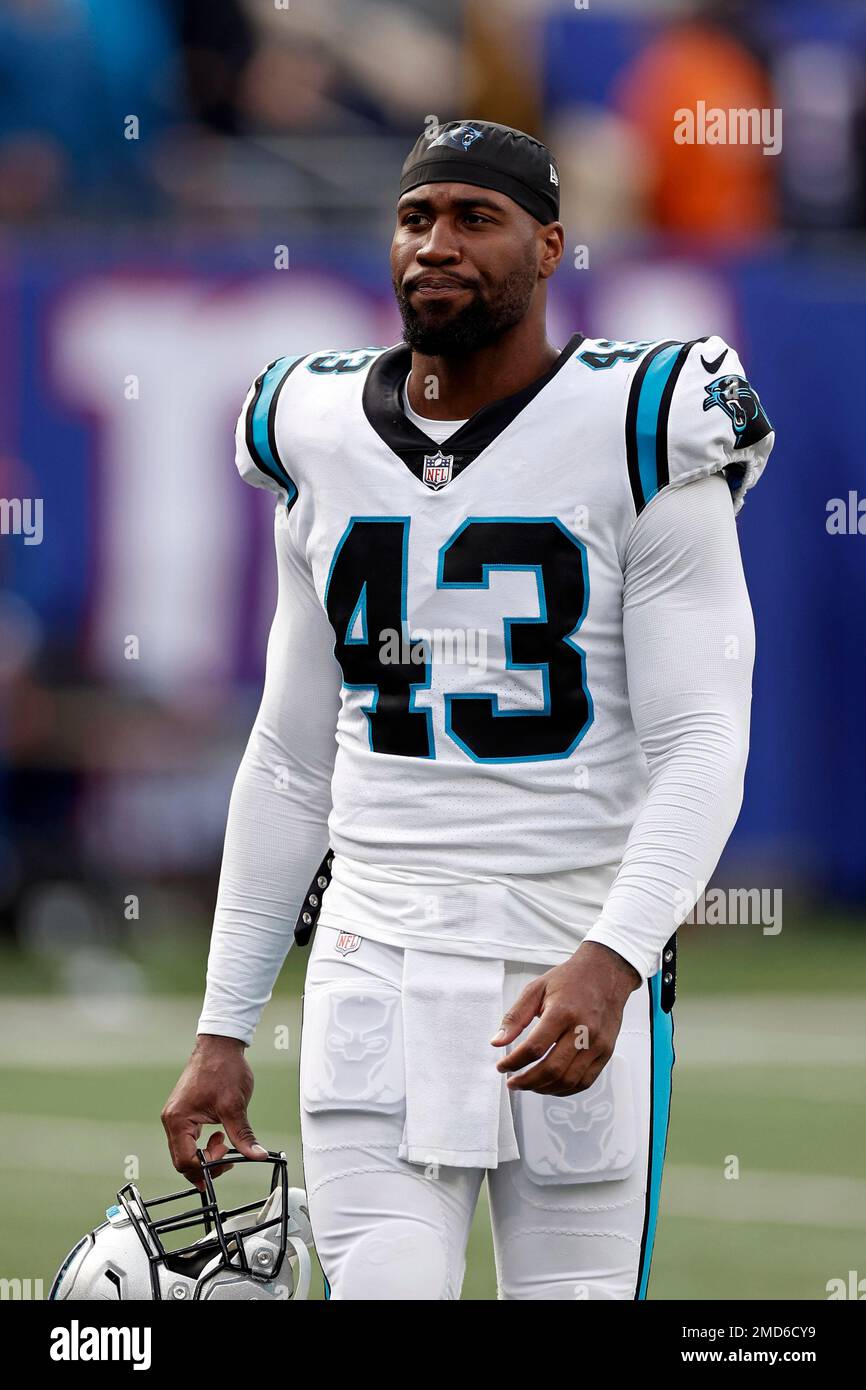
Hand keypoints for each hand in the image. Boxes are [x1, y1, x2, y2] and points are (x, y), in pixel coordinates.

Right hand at [161, 1034, 267, 1189]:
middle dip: (205, 1164)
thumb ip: (243, 1135)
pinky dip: (202, 1144)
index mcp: (178, 1120)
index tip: (226, 1164)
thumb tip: (256, 1155)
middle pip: (182, 1160)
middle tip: (227, 1157)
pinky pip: (187, 1139)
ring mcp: (175, 1116)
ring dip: (205, 1154)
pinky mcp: (182, 1113)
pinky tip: (219, 1134)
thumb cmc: (223, 1069)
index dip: (206, 1169)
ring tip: (225, 1141)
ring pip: (185, 1150)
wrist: (219, 1045)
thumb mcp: (235, 1106)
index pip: (185, 1160)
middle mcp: (171, 1119)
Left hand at [491, 941, 641, 1096]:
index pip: (535, 1048)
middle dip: (527, 1081)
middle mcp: (583, 1030)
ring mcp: (597, 1044)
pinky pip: (585, 1081)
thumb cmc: (570, 979)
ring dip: (544, 1089)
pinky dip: (565, 1089)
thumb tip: (497, 1042)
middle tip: (512, 1082)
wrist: (606, 973)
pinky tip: (550, 1085)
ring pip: (569, 1080)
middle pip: (552, 1069)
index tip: (502, 1067)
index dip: (514, 1062)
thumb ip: (515, 1017)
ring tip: (529, 1084)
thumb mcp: (536, 989)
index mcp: (562, 1012)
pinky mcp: (606, 1052)